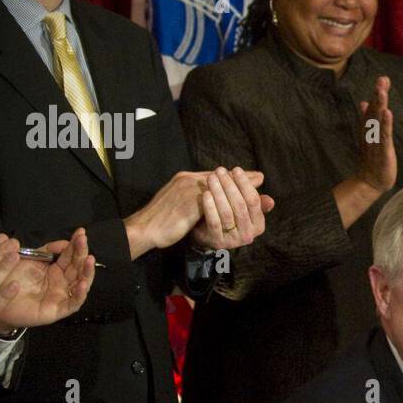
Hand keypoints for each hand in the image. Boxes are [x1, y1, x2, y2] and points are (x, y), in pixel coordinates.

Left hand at [0, 228, 95, 329]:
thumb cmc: (11, 280)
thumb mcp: (29, 259)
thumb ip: (46, 251)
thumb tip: (64, 242)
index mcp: (56, 270)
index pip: (70, 255)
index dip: (76, 244)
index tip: (80, 232)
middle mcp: (62, 282)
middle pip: (78, 267)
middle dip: (82, 253)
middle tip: (83, 240)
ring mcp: (61, 296)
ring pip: (81, 284)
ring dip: (87, 272)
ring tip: (89, 259)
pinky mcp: (58, 310)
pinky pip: (73, 303)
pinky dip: (79, 294)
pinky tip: (81, 283)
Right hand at [124, 170, 271, 257]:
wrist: (144, 228)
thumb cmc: (160, 220)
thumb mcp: (179, 204)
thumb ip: (196, 198)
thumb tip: (212, 198)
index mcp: (183, 179)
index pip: (213, 174)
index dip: (231, 176)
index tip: (248, 175)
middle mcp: (186, 180)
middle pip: (220, 176)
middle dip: (240, 178)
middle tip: (259, 178)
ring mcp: (187, 190)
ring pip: (220, 187)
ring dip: (239, 189)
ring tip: (256, 190)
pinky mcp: (188, 204)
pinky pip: (214, 202)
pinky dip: (229, 204)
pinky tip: (241, 208)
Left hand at [189, 166, 275, 250]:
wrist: (207, 235)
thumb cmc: (228, 215)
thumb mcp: (242, 206)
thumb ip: (249, 193)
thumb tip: (261, 176)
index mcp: (258, 224)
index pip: (253, 201)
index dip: (245, 184)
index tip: (236, 169)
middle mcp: (249, 234)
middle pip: (240, 206)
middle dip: (229, 185)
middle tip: (220, 170)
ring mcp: (233, 240)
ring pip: (227, 213)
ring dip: (218, 192)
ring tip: (211, 178)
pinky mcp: (217, 242)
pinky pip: (214, 222)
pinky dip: (210, 207)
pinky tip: (205, 193)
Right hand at [356, 75, 396, 192]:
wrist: (370, 180)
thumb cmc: (372, 157)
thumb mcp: (371, 135)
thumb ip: (368, 118)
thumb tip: (364, 102)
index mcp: (370, 127)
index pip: (374, 107)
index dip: (378, 93)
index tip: (383, 79)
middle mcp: (371, 131)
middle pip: (374, 110)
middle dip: (378, 94)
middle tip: (382, 79)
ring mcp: (376, 140)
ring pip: (378, 120)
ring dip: (380, 105)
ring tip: (382, 91)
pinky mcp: (382, 150)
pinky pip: (384, 135)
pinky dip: (385, 124)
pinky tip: (387, 113)